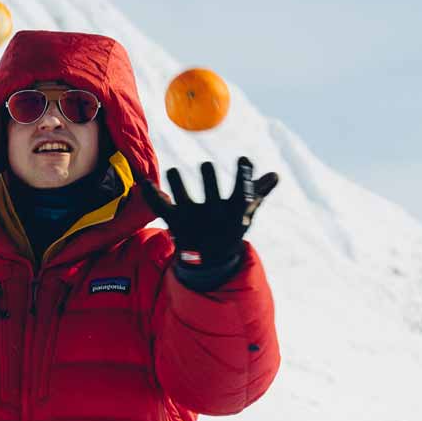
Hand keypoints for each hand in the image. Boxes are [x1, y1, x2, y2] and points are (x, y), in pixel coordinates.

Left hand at [145, 157, 279, 289]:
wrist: (210, 261)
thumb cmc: (229, 229)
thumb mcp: (245, 214)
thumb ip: (258, 192)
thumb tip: (276, 175)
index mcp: (233, 214)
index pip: (242, 192)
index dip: (244, 175)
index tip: (243, 159)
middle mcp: (213, 218)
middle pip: (211, 196)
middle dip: (209, 179)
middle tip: (206, 166)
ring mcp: (192, 221)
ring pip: (183, 199)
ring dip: (177, 184)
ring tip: (173, 172)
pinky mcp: (174, 222)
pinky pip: (160, 206)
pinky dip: (151, 194)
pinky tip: (145, 181)